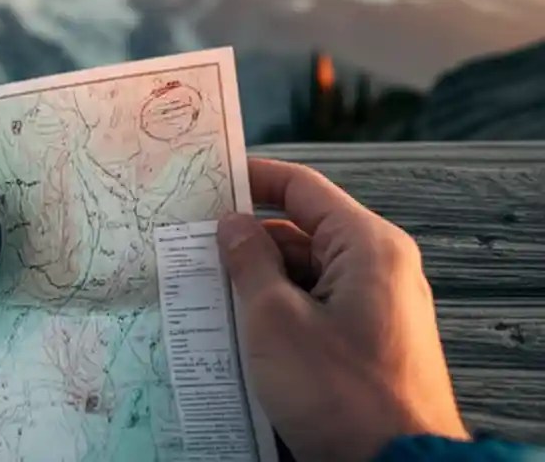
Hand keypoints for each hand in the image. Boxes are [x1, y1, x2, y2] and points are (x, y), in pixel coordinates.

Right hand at [218, 158, 467, 461]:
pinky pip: (315, 308)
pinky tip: (239, 330)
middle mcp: (381, 268)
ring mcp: (378, 307)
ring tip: (207, 296)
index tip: (210, 179)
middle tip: (193, 249)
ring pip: (304, 274)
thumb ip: (248, 262)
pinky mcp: (369, 342)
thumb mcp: (274, 320)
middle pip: (302, 233)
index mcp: (369, 246)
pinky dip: (277, 312)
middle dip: (247, 242)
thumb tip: (232, 224)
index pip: (304, 188)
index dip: (254, 178)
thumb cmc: (341, 395)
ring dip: (257, 282)